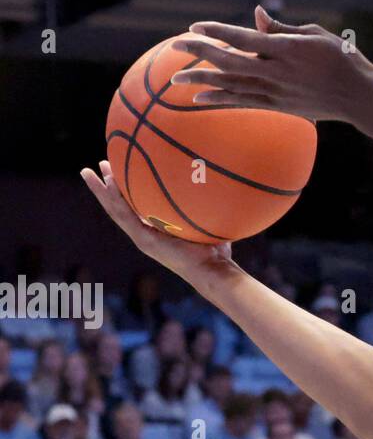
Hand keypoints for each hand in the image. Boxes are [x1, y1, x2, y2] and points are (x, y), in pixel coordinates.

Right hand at [80, 160, 231, 278]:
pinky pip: (125, 214)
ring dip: (101, 190)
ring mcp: (142, 238)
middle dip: (107, 187)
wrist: (212, 271)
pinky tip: (106, 182)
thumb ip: (204, 210)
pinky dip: (113, 198)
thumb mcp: (206, 225)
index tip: (117, 176)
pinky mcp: (144, 239)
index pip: (134, 209)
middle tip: (97, 167)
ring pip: (115, 209)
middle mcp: (145, 234)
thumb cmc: (216, 251)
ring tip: (87, 172)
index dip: (124, 193)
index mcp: (156, 232)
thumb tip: (219, 187)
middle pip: (119, 207)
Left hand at [169, 6, 372, 124]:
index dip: (217, 32)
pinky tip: (199, 100)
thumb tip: (257, 15)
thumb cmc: (342, 58)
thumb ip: (282, 28)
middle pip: (230, 62)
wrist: (359, 96)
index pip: (244, 38)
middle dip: (200, 53)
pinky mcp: (278, 106)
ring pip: (231, 85)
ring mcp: (276, 91)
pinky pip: (242, 103)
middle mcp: (278, 71)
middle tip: (175, 45)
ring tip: (175, 80)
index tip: (195, 27)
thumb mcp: (315, 34)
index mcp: (287, 49)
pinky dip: (219, 100)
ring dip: (201, 81)